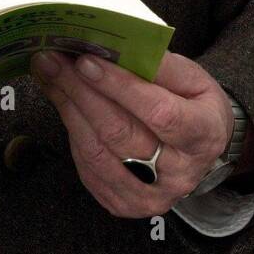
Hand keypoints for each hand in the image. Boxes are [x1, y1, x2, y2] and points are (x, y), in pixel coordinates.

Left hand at [29, 48, 237, 218]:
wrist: (199, 145)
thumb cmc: (192, 103)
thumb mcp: (190, 77)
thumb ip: (156, 64)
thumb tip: (111, 49)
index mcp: (204, 135)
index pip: (159, 113)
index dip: (119, 87)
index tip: (86, 62)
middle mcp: (180, 174)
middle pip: (120, 134)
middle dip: (80, 93)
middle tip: (52, 61)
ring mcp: (152, 196)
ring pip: (98, 153)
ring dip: (67, 110)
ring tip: (48, 76)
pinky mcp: (126, 203)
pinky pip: (89, 169)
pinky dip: (71, 132)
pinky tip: (61, 102)